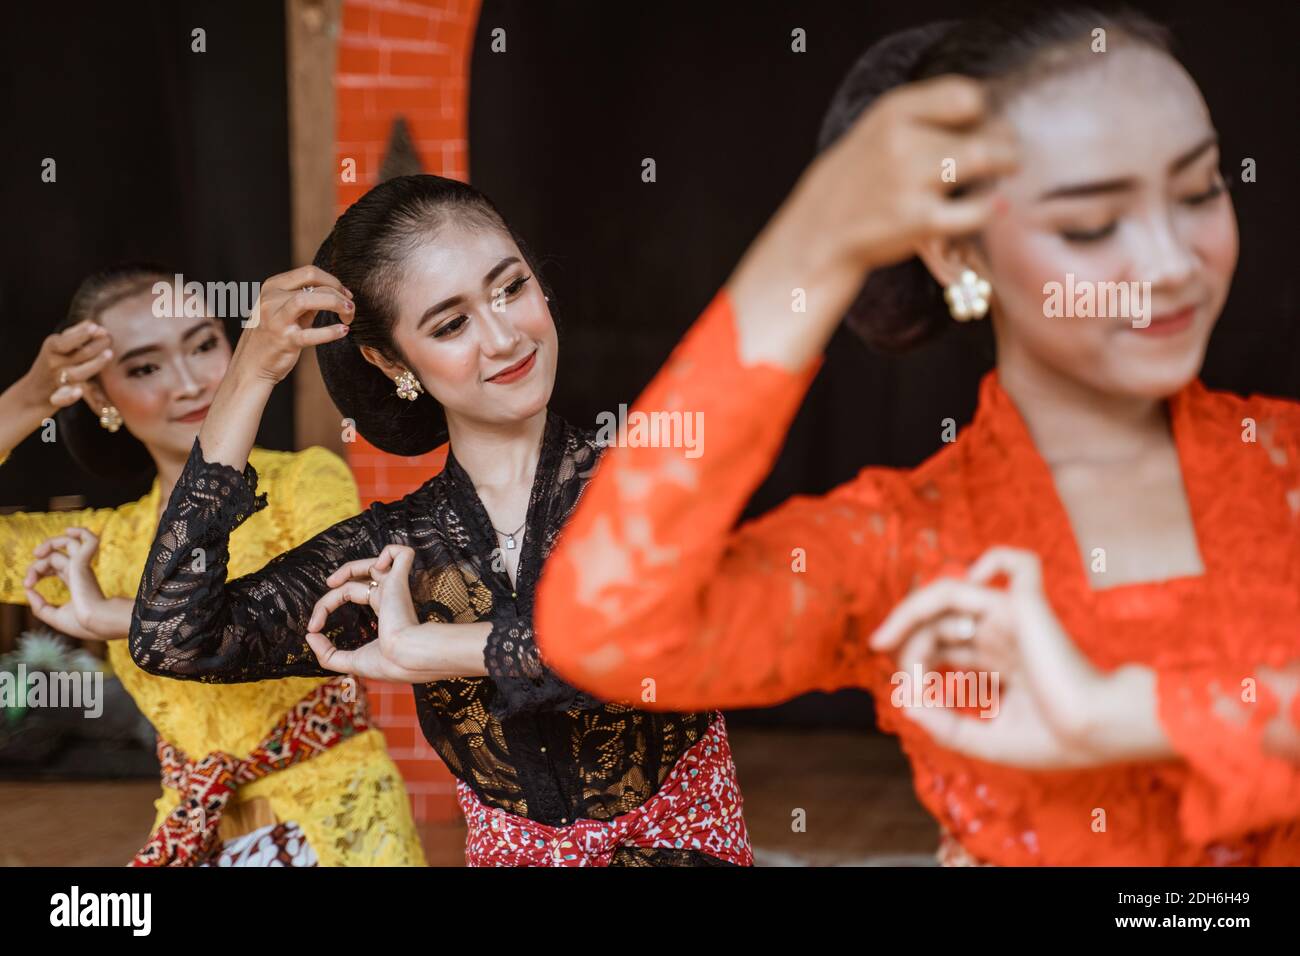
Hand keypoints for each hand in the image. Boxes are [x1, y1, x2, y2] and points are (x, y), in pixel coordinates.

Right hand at [20, 319, 113, 411]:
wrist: (33, 390)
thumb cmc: (54, 361)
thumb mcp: (59, 344)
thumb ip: (77, 333)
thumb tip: (97, 326)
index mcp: (53, 347)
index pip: (68, 340)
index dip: (82, 334)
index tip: (97, 328)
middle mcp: (54, 363)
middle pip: (80, 355)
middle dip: (97, 346)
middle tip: (110, 338)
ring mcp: (58, 380)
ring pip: (78, 374)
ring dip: (95, 364)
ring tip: (109, 353)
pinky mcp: (59, 397)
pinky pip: (64, 398)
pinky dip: (69, 396)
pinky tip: (79, 391)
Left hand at [24, 527, 128, 640]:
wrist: (96, 622)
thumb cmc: (82, 623)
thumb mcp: (53, 616)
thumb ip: (39, 605)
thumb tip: (28, 590)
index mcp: (75, 581)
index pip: (56, 566)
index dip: (38, 571)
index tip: (29, 585)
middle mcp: (80, 571)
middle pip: (56, 554)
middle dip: (38, 561)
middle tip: (30, 578)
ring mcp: (83, 566)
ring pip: (69, 542)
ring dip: (50, 543)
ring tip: (37, 553)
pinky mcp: (84, 563)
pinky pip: (90, 540)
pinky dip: (81, 532)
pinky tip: (69, 530)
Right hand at [237, 265, 353, 384]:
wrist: (251, 366)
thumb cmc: (272, 336)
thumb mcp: (286, 310)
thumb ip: (307, 298)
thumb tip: (335, 291)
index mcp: (272, 287)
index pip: (308, 272)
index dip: (333, 280)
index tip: (345, 294)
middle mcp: (271, 299)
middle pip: (313, 283)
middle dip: (338, 292)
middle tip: (350, 307)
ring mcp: (275, 320)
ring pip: (308, 299)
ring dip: (335, 303)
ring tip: (349, 314)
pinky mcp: (284, 341)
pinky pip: (311, 333)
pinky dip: (331, 331)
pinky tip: (343, 331)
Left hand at [305, 544, 443, 681]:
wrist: (407, 659)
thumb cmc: (388, 663)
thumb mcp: (350, 662)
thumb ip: (327, 654)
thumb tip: (310, 636)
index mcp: (384, 611)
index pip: (352, 593)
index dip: (327, 606)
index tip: (313, 629)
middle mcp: (389, 597)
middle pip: (356, 580)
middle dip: (334, 586)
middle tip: (321, 597)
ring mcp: (395, 588)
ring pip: (373, 564)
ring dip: (348, 568)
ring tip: (331, 582)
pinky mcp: (400, 581)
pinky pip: (402, 554)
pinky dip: (389, 552)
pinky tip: (376, 567)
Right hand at [802, 74, 1019, 272]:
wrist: (818, 233)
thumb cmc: (858, 181)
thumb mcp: (878, 131)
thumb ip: (924, 115)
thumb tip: (989, 110)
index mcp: (893, 111)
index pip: (963, 94)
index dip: (984, 109)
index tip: (985, 124)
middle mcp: (901, 140)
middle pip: (981, 128)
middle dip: (1004, 141)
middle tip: (1008, 153)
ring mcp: (909, 181)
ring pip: (982, 159)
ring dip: (1005, 165)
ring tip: (1006, 172)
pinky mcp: (917, 221)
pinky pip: (975, 209)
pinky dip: (992, 207)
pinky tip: (995, 206)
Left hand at [870, 546, 1112, 767]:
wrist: (1098, 733)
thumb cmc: (1055, 740)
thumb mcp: (984, 740)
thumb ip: (943, 725)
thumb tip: (905, 699)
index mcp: (999, 662)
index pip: (944, 649)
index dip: (913, 664)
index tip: (904, 694)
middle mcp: (1004, 635)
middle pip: (939, 623)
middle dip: (907, 643)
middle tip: (888, 663)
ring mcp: (1015, 617)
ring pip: (950, 594)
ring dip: (911, 613)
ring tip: (886, 639)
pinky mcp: (1028, 605)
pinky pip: (1017, 563)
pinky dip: (990, 560)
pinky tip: (967, 581)